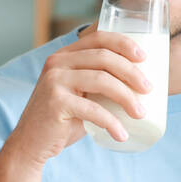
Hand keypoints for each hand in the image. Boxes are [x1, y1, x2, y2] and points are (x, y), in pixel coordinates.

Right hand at [3, 27, 150, 166]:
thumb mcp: (78, 94)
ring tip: (141, 113)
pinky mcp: (56, 103)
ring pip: (102, 80)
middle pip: (104, 57)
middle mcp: (57, 63)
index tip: (145, 57)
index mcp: (64, 56)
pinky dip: (111, 123)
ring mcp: (54, 81)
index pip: (98, 37)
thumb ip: (97, 84)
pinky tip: (122, 134)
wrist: (30, 144)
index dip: (124, 43)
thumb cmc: (61, 120)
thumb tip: (140, 83)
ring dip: (127, 97)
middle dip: (132, 72)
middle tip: (149, 89)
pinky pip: (92, 109)